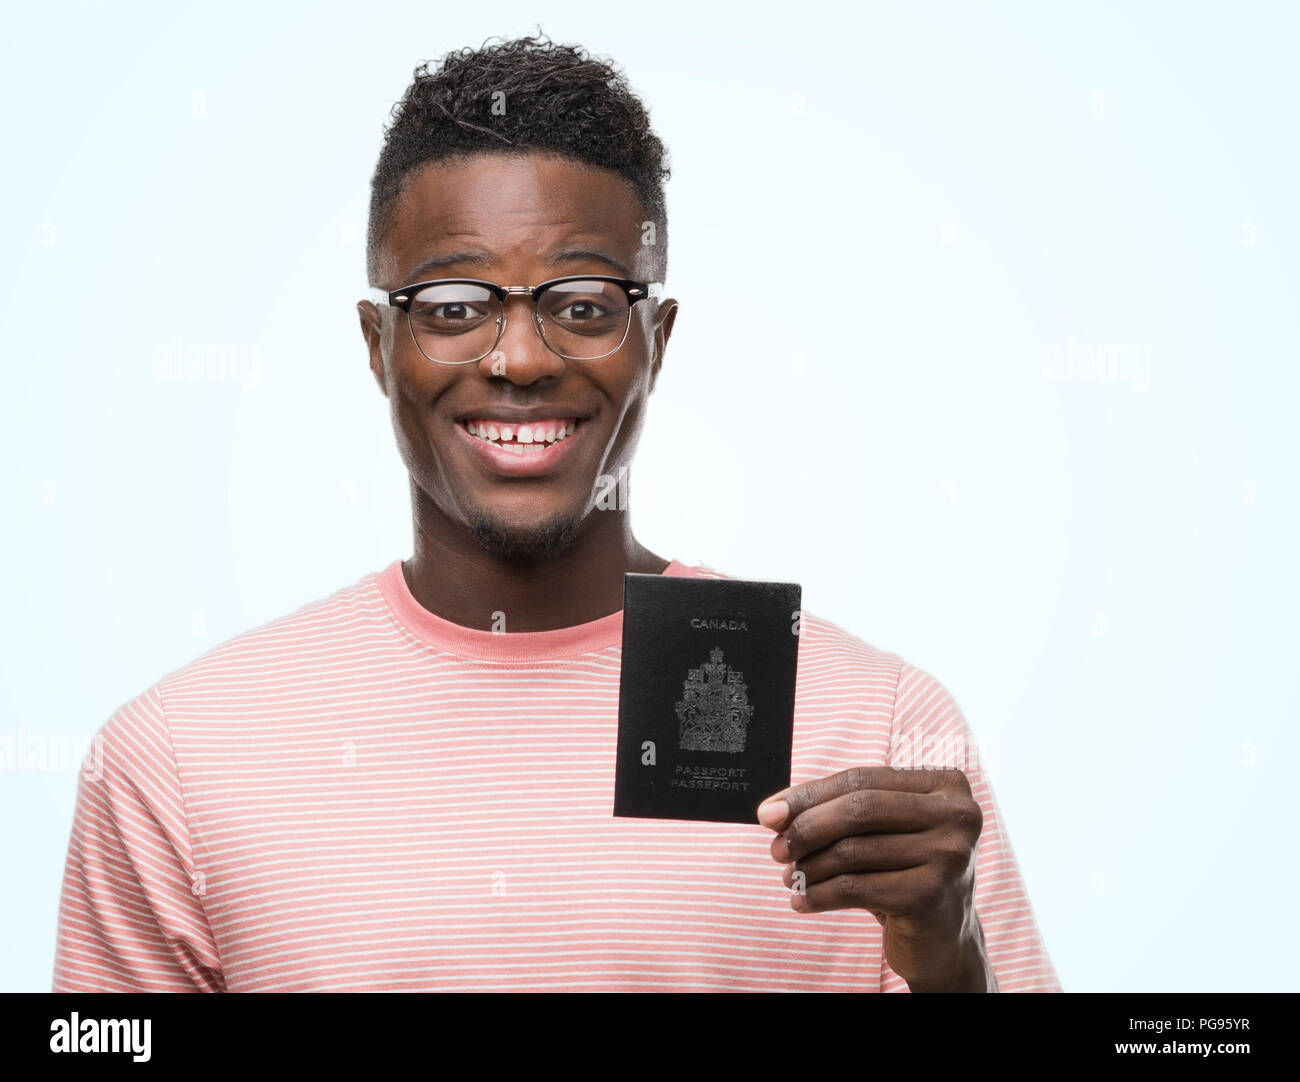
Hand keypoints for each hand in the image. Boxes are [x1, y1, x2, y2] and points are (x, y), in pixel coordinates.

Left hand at [757, 766, 995, 991]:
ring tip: (791, 877)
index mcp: (945, 785)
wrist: (944, 940)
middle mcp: (956, 815)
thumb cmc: (904, 873)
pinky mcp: (931, 896)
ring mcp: (948, 856)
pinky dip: (819, 895)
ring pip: (853, 851)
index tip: (768, 813)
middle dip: (806, 828)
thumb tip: (773, 812)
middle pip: (858, 809)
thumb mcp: (883, 832)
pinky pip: (856, 888)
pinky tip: (802, 901)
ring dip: (810, 866)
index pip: (862, 779)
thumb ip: (838, 811)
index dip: (809, 795)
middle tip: (776, 849)